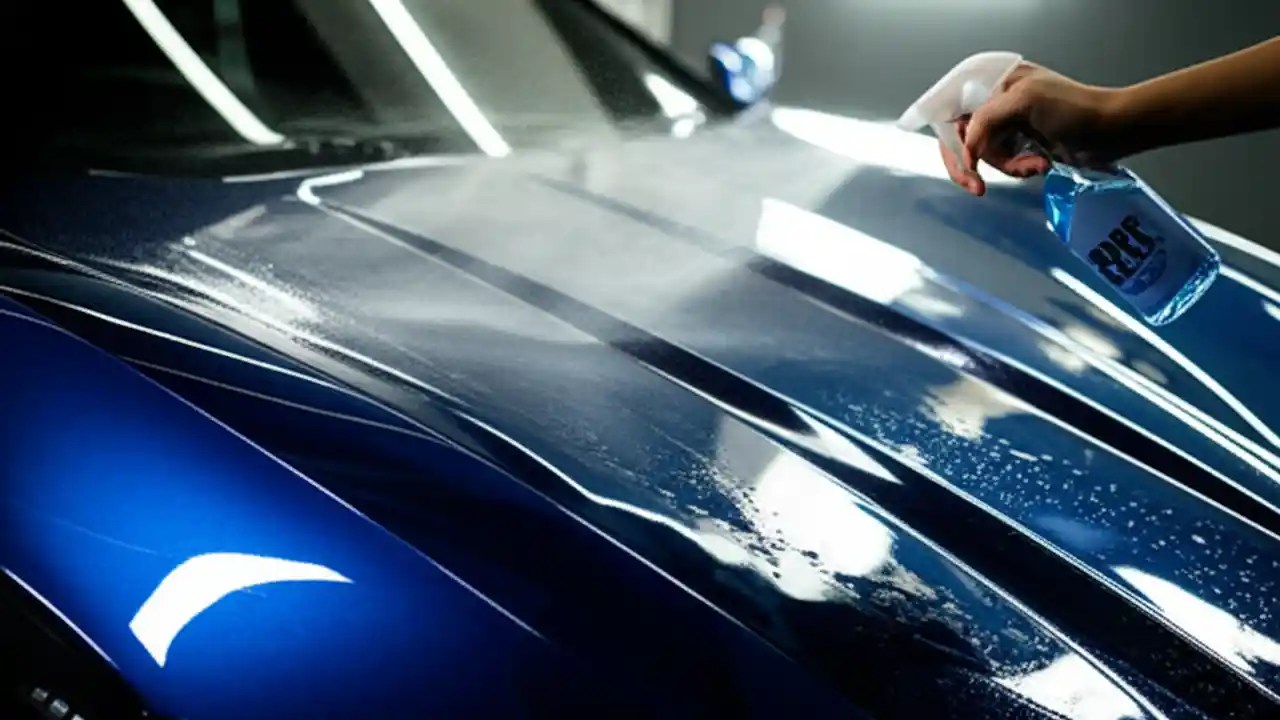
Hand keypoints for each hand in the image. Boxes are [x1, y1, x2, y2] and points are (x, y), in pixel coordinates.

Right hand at [941, 63, 1123, 195]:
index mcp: (996, 82)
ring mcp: (1009, 125)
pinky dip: (1018, 169)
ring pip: (984, 155)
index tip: (966, 162)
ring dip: (1007, 166)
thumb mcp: (1025, 102)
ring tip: (1034, 165)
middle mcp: (998, 101)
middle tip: (977, 187)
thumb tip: (967, 151)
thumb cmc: (1074, 109)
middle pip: (964, 138)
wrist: (1112, 131)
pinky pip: (1003, 163)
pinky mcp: (1022, 145)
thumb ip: (986, 120)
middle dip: (973, 163)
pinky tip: (1040, 165)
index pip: (954, 111)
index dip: (954, 139)